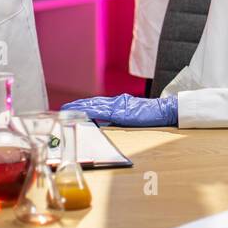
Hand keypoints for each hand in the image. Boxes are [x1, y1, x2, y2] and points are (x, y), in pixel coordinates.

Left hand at [60, 93, 177, 126]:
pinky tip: (84, 112)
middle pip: (93, 102)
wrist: (164, 110)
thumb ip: (118, 119)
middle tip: (63, 108)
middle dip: (78, 105)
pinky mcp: (122, 111)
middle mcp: (117, 101)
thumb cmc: (150, 115)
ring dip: (81, 107)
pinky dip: (92, 111)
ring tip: (69, 110)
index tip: (71, 108)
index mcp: (119, 103)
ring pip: (95, 105)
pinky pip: (104, 111)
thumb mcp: (131, 117)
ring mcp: (119, 105)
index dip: (83, 105)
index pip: (97, 104)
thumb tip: (104, 126)